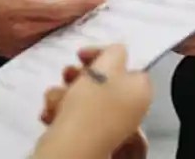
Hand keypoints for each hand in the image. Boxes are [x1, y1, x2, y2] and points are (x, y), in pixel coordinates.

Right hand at [0, 0, 103, 57]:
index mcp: (21, 12)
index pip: (57, 9)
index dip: (80, 5)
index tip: (98, 0)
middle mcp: (28, 32)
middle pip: (65, 25)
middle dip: (87, 16)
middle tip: (108, 8)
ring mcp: (31, 46)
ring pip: (62, 37)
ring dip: (80, 28)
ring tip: (99, 19)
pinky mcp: (32, 54)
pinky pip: (55, 45)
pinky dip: (69, 38)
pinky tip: (81, 31)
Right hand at [37, 45, 151, 158]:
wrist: (73, 144)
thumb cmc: (92, 103)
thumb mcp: (108, 63)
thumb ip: (115, 50)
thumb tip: (117, 52)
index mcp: (141, 90)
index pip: (126, 64)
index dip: (103, 55)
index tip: (81, 55)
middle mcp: (130, 108)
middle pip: (103, 80)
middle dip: (79, 75)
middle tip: (67, 74)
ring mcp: (111, 123)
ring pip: (84, 96)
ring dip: (65, 92)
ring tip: (57, 98)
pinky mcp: (91, 135)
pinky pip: (75, 114)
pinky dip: (61, 110)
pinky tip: (52, 111)